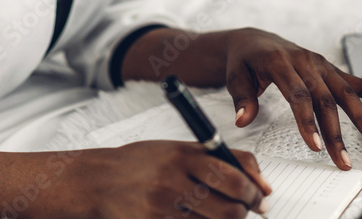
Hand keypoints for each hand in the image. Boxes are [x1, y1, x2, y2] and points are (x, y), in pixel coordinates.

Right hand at [88, 140, 271, 218]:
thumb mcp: (180, 149)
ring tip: (223, 213)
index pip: (234, 176)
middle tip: (250, 209)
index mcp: (183, 156)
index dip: (255, 190)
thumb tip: (260, 180)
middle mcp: (173, 182)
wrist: (99, 181)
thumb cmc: (143, 163)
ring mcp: (162, 209)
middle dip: (246, 211)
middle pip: (229, 208)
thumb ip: (220, 158)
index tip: (263, 195)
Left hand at [223, 28, 361, 170]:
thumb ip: (242, 98)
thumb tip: (243, 119)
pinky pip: (357, 83)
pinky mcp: (330, 69)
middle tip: (342, 159)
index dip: (308, 121)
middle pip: (326, 100)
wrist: (255, 40)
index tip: (315, 146)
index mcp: (281, 62)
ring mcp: (321, 64)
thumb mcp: (235, 77)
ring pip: (346, 92)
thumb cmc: (245, 61)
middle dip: (336, 132)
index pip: (298, 95)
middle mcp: (306, 62)